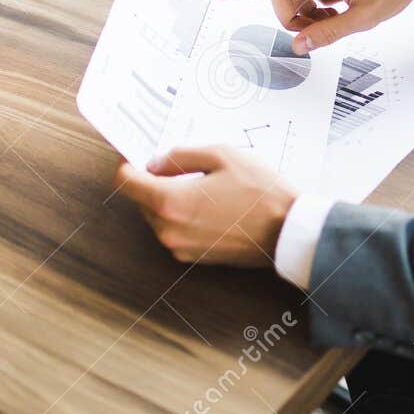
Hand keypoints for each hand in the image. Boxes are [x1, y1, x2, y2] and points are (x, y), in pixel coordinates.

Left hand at [113, 146, 296, 265]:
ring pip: (157, 216)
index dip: (129, 165)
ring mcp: (179, 247)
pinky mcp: (192, 257)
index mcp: (170, 202)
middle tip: (178, 166)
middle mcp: (168, 230)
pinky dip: (181, 216)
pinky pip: (174, 231)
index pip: (126, 183)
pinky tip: (209, 204)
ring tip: (201, 185)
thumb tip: (155, 163)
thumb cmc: (259, 192)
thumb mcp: (221, 156)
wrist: (287, 232)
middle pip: (141, 199)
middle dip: (153, 181)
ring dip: (168, 199)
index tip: (138, 156)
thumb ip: (180, 156)